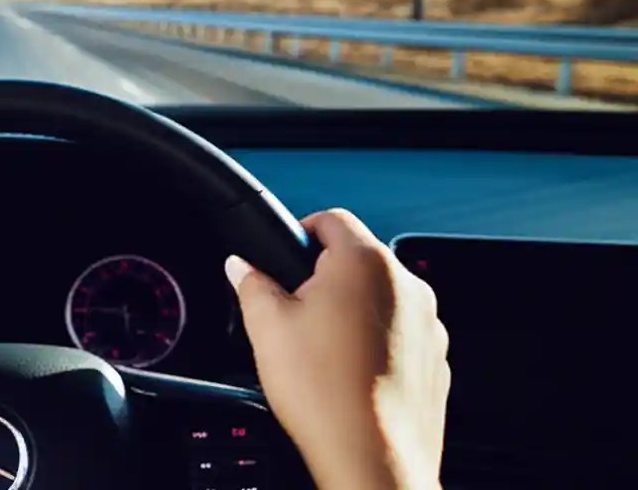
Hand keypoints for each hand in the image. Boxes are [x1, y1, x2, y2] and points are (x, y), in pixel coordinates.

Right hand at [224, 209, 448, 489]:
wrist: (372, 459)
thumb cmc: (325, 394)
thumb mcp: (266, 327)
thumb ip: (251, 283)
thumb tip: (242, 267)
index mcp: (364, 263)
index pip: (331, 219)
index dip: (301, 231)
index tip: (286, 256)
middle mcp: (407, 285)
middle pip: (358, 260)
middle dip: (325, 279)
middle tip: (295, 313)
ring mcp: (429, 324)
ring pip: (381, 300)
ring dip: (353, 313)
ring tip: (321, 352)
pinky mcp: (436, 360)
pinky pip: (401, 336)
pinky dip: (376, 346)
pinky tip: (348, 375)